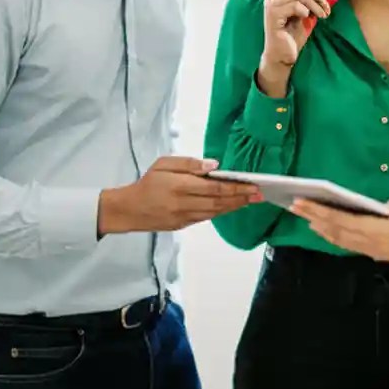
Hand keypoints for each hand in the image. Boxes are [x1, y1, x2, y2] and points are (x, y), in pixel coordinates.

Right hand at [97, 157, 260, 234]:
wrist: (130, 209)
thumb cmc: (147, 183)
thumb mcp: (163, 164)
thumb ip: (188, 163)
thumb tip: (214, 166)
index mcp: (179, 186)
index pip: (214, 187)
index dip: (235, 187)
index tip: (252, 185)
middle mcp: (184, 203)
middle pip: (219, 201)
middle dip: (241, 198)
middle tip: (259, 194)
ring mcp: (185, 217)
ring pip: (215, 212)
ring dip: (235, 206)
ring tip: (251, 200)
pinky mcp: (184, 225)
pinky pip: (207, 218)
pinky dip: (222, 211)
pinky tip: (232, 206)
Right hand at [258, 0, 335, 93]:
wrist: (284, 54)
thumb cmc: (294, 33)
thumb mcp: (306, 12)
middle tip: (327, 6)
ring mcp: (271, 4)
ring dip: (316, 5)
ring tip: (322, 15)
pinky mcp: (273, 14)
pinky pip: (296, 5)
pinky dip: (306, 12)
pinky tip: (306, 19)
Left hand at [290, 197, 388, 267]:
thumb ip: (388, 205)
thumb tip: (377, 206)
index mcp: (371, 229)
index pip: (337, 218)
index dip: (317, 210)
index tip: (301, 202)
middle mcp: (365, 241)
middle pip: (333, 229)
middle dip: (312, 217)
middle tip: (293, 206)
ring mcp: (368, 249)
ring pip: (337, 239)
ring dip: (320, 228)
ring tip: (305, 218)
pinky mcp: (372, 252)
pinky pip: (346, 244)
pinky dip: (332, 236)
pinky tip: (326, 231)